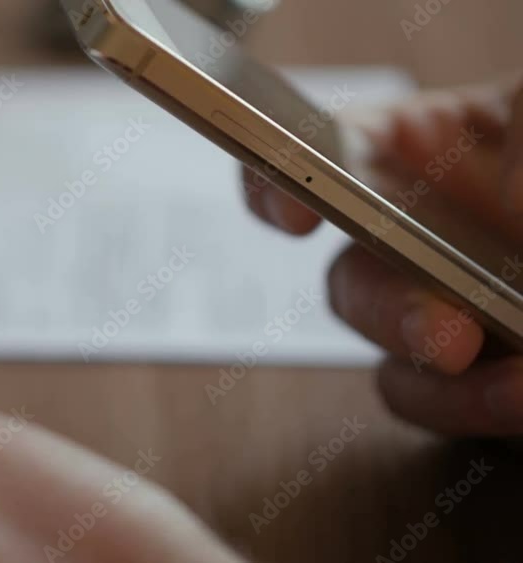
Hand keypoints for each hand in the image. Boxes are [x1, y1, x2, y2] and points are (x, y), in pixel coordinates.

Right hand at [242, 76, 522, 435]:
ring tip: (511, 389)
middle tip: (447, 334)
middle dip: (388, 311)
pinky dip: (476, 411)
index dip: (283, 179)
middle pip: (353, 276)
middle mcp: (428, 234)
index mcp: (438, 148)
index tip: (297, 212)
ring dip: (437, 381)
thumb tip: (482, 195)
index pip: (330, 155)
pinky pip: (442, 402)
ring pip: (388, 358)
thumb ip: (516, 146)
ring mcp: (451, 311)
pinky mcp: (479, 378)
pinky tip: (522, 399)